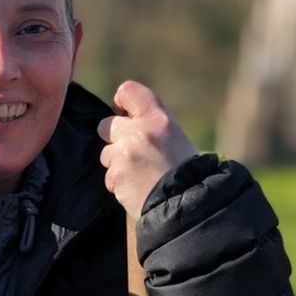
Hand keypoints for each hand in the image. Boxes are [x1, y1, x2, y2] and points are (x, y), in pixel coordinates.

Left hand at [97, 81, 197, 219]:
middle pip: (106, 125)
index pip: (128, 91)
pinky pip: (109, 177)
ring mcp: (125, 154)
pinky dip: (119, 184)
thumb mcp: (176, 138)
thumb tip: (124, 117)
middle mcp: (140, 132)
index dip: (121, 102)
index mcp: (158, 119)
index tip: (123, 112)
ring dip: (118, 164)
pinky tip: (138, 188)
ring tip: (142, 175)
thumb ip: (151, 126)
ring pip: (106, 154)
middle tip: (134, 152)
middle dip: (115, 139)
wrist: (190, 204)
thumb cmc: (186, 171)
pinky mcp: (116, 175)